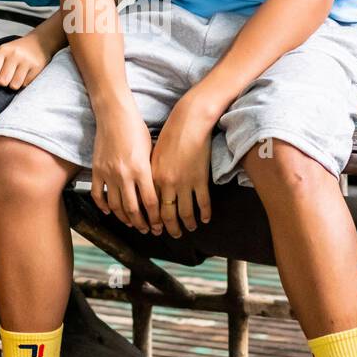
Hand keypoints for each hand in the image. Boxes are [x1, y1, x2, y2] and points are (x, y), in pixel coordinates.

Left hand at [0, 33, 50, 89]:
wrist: (38, 43)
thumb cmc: (15, 50)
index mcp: (3, 50)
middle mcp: (14, 55)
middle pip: (2, 81)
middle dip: (3, 82)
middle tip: (6, 77)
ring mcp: (26, 61)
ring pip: (14, 85)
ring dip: (13, 84)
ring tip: (15, 77)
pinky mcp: (36, 68)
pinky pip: (25, 84)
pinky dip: (23, 82)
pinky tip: (24, 75)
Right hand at [92, 100, 162, 234]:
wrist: (114, 115)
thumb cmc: (136, 129)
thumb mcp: (151, 149)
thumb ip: (152, 171)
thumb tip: (159, 191)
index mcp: (141, 169)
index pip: (150, 202)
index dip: (156, 217)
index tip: (160, 225)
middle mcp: (124, 175)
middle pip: (133, 209)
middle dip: (142, 223)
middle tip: (148, 230)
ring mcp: (108, 174)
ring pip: (115, 206)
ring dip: (124, 218)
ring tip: (131, 223)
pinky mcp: (96, 170)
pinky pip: (97, 195)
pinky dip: (103, 206)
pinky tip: (109, 211)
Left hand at [150, 94, 212, 237]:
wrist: (190, 121)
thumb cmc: (171, 134)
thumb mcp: (155, 154)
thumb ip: (152, 173)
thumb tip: (151, 189)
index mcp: (153, 177)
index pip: (151, 207)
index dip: (154, 221)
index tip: (156, 229)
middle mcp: (167, 183)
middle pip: (167, 214)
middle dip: (170, 228)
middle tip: (173, 235)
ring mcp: (184, 183)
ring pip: (185, 212)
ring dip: (188, 224)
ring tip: (190, 229)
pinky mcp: (200, 179)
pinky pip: (202, 203)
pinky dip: (204, 214)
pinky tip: (205, 219)